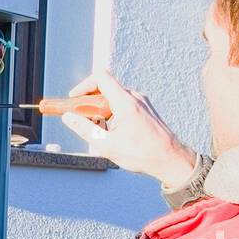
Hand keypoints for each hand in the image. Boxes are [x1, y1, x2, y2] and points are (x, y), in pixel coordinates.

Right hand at [61, 69, 196, 189]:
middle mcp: (135, 97)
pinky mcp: (145, 109)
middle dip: (89, 102)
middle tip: (81, 118)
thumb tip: (68, 118)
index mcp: (125, 102)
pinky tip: (112, 132)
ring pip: (114, 97)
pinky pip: (124, 103)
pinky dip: (112, 112)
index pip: (101, 78)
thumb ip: (85, 129)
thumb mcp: (107, 145)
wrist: (170, 160)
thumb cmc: (142, 154)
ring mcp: (142, 102)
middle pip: (106, 88)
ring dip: (101, 109)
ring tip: (98, 130)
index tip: (73, 98)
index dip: (83, 86)